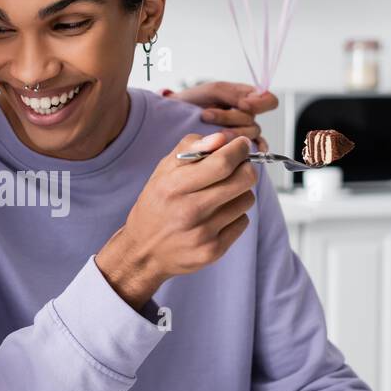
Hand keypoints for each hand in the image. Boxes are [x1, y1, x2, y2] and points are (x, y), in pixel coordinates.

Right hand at [95, 133, 256, 308]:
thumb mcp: (163, 172)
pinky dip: (234, 215)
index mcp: (173, 187)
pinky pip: (243, 222)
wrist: (144, 252)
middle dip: (245, 167)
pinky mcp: (213, 251)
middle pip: (243, 180)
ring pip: (246, 200)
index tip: (241, 145)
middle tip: (237, 167)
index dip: (239, 149)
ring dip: (239, 193)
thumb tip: (222, 139)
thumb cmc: (156, 206)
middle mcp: (189, 211)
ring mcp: (203, 234)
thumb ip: (190, 149)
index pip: (222, 163)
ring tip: (220, 196)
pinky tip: (216, 217)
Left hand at [169, 82, 278, 151]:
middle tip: (207, 115)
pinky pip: (249, 150)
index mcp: (247, 97)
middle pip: (253, 121)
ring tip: (210, 130)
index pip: (269, 101)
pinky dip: (249, 152)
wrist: (178, 115)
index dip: (260, 104)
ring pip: (248, 135)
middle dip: (230, 118)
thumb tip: (249, 103)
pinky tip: (242, 154)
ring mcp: (241, 131)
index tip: (242, 105)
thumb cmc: (195, 100)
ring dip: (229, 133)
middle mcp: (247, 115)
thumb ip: (233, 93)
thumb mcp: (213, 90)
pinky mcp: (234, 146)